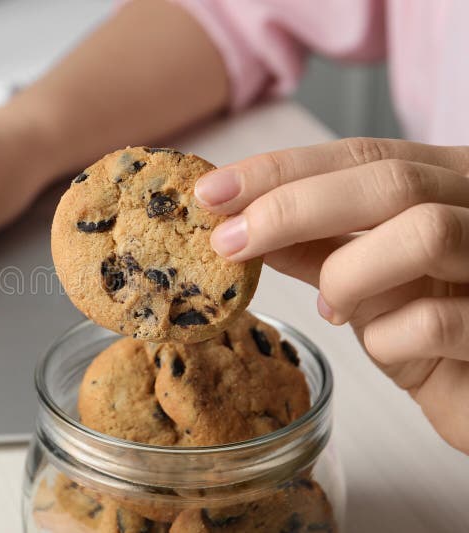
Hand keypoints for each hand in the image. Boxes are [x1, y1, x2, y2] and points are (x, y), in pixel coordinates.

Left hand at [194, 138, 468, 453]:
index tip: (211, 191)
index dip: (281, 170)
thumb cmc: (431, 328)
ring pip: (424, 232)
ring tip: (329, 305)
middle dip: (293, 208)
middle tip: (228, 240)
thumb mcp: (364, 276)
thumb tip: (237, 220)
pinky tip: (384, 347)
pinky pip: (435, 320)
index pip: (361, 155)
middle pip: (391, 180)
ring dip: (348, 272)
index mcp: (450, 180)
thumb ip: (313, 245)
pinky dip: (387, 338)